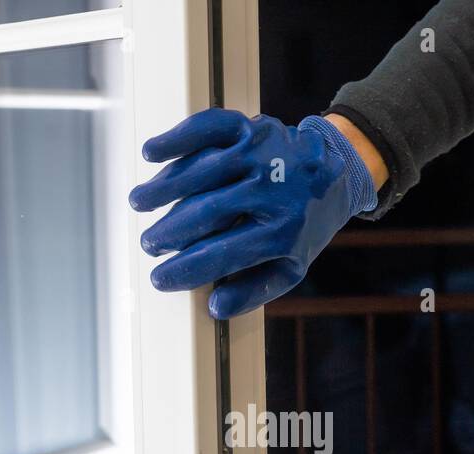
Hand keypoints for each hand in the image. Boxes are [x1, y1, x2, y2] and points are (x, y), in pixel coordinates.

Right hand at [129, 109, 377, 319]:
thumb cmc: (302, 226)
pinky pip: (207, 128)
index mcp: (283, 230)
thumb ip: (254, 290)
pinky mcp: (250, 126)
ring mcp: (260, 152)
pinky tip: (150, 154)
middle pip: (206, 212)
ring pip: (200, 170)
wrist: (335, 172)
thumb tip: (215, 307)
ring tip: (139, 204)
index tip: (157, 279)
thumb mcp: (290, 266)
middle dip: (169, 232)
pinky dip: (176, 138)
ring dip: (162, 188)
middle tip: (149, 244)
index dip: (185, 269)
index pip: (223, 254)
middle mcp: (272, 188)